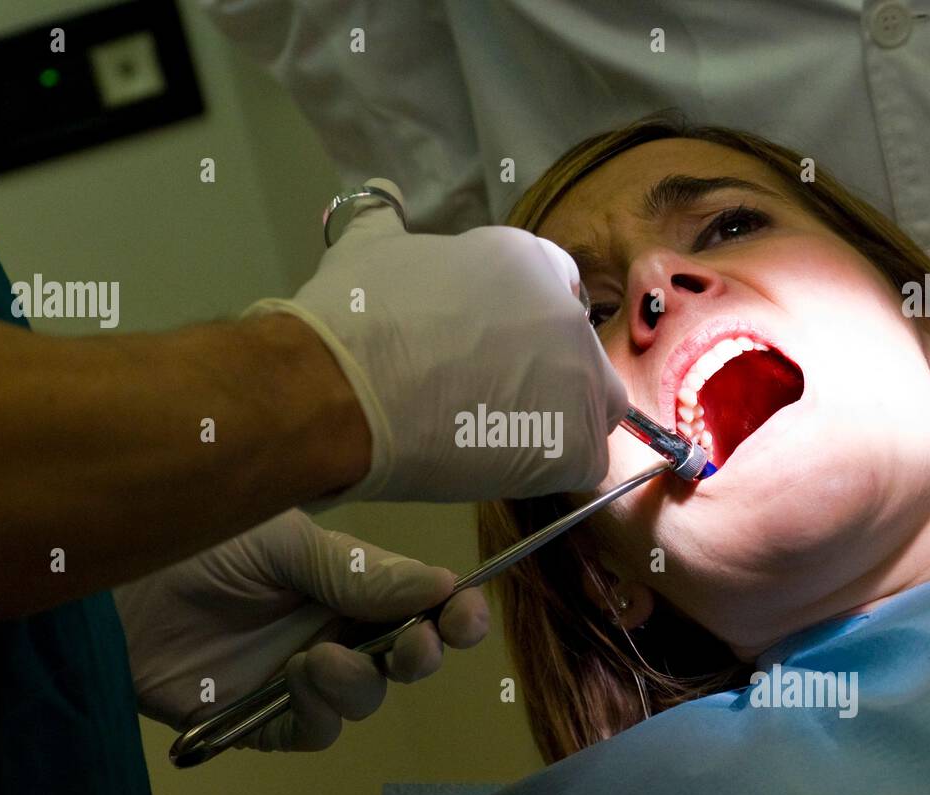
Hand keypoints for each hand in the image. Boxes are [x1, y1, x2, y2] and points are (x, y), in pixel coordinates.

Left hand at [115, 508, 488, 750]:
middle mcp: (330, 628)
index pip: (417, 601)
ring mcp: (296, 674)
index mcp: (345, 578)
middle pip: (403, 657)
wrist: (111, 579)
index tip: (467, 613)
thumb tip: (441, 584)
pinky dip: (318, 711)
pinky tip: (298, 677)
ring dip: (360, 681)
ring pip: (363, 699)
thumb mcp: (283, 540)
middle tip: (420, 642)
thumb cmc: (195, 540)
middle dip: (424, 651)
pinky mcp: (258, 717)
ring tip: (322, 656)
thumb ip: (358, 570)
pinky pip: (311, 731)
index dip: (451, 612)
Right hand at [244, 178, 628, 506]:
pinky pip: (580, 462)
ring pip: (588, 407)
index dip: (523, 324)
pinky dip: (547, 468)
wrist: (341, 391)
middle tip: (483, 397)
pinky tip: (500, 465)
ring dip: (552, 421)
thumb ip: (387, 220)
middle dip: (544, 373)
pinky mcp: (574, 443)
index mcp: (526, 259)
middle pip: (576, 350)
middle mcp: (565, 314)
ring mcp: (578, 379)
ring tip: (491, 435)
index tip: (486, 348)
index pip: (555, 288)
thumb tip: (382, 191)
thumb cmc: (354, 318)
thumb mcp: (368, 248)